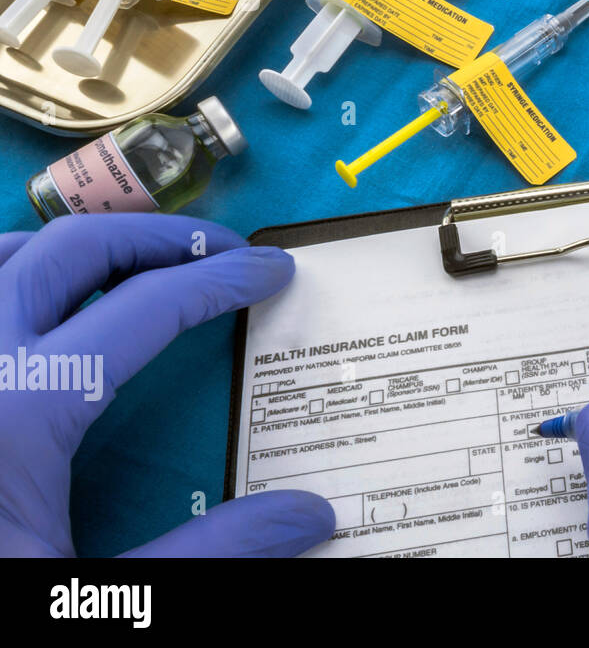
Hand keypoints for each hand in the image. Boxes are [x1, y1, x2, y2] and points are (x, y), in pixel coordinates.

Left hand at [0, 215, 334, 556]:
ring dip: (80, 244)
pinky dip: (12, 269)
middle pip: (76, 247)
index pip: (149, 307)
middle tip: (220, 252)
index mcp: (24, 407)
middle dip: (160, 237)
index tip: (271, 273)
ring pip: (3, 251)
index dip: (222, 282)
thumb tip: (310, 517)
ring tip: (137, 263)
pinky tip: (40, 303)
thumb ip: (212, 553)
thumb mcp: (97, 601)